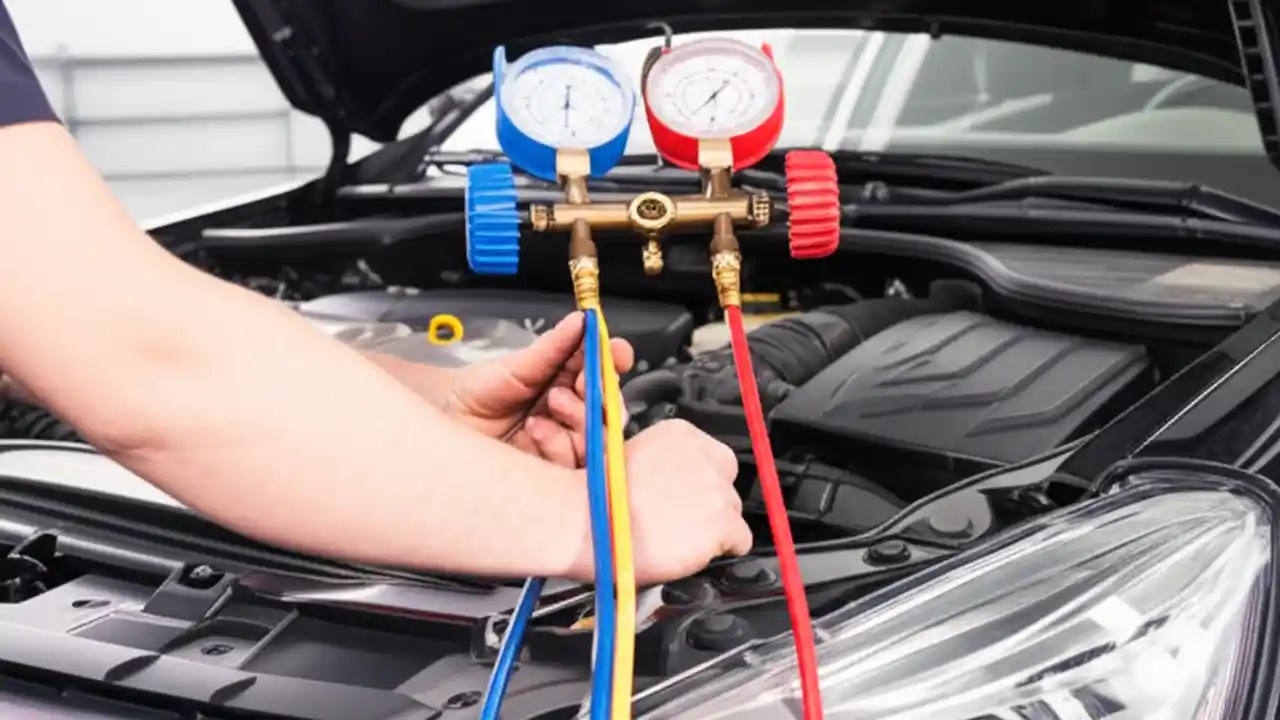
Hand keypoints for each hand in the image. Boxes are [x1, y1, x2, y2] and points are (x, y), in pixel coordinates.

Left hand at [444, 313, 632, 466]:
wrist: (449, 435)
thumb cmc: (477, 398)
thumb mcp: (512, 366)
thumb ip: (552, 347)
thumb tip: (581, 319)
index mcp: (565, 377)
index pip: (603, 365)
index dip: (614, 357)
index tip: (616, 350)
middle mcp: (572, 407)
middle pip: (611, 403)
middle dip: (601, 391)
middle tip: (577, 383)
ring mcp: (567, 439)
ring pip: (601, 433)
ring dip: (580, 416)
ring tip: (550, 404)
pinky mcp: (557, 468)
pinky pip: (578, 460)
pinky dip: (559, 443)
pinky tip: (535, 432)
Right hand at [615, 419, 751, 584]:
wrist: (588, 520)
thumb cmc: (600, 497)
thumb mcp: (633, 457)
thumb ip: (665, 464)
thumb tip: (675, 484)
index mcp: (682, 434)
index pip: (712, 459)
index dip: (699, 482)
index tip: (684, 496)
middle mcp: (705, 457)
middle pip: (725, 485)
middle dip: (708, 503)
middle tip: (681, 520)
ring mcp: (716, 490)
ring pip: (732, 513)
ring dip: (713, 527)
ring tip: (679, 538)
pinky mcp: (722, 523)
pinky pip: (740, 541)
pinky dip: (723, 549)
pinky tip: (695, 551)